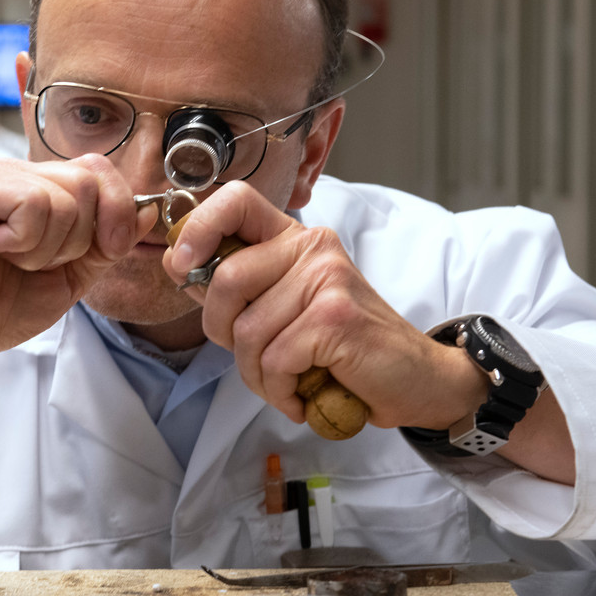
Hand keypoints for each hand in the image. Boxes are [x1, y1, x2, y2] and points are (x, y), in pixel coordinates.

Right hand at [0, 155, 157, 418]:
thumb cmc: (0, 307)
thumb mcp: (73, 275)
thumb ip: (108, 242)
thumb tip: (150, 209)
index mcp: (40, 187)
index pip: (101, 171)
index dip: (116, 213)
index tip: (103, 251)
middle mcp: (16, 171)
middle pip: (91, 180)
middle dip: (80, 239)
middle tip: (37, 262)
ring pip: (67, 197)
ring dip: (49, 248)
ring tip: (12, 259)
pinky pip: (34, 204)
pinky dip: (25, 242)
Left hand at [162, 182, 486, 430]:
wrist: (415, 378)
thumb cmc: (345, 347)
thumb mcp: (287, 306)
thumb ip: (241, 286)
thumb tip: (180, 265)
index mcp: (296, 238)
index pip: (235, 200)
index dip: (196, 229)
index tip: (182, 267)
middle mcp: (312, 248)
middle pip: (225, 280)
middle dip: (222, 332)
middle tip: (254, 357)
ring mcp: (326, 280)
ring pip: (246, 331)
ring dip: (257, 375)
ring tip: (286, 382)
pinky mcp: (335, 318)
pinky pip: (274, 360)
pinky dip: (280, 391)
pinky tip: (302, 395)